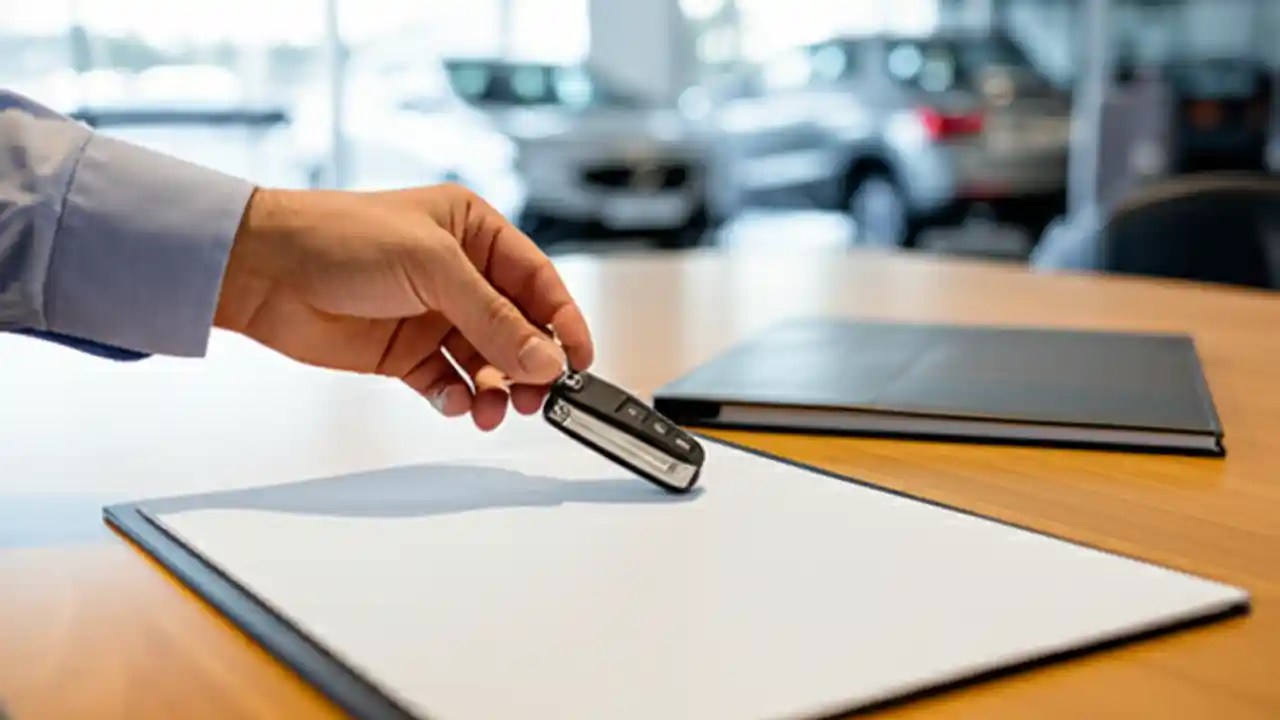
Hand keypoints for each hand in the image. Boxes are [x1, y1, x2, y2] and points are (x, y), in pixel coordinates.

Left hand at [213, 183, 593, 430]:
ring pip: (486, 362)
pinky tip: (454, 403)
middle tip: (536, 396)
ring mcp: (432, 315)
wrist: (261, 271)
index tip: (581, 362)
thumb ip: (494, 317)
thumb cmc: (338, 238)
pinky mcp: (404, 353)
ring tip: (492, 410)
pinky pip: (448, 382)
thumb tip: (545, 358)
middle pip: (518, 328)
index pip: (538, 281)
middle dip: (530, 364)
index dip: (563, 322)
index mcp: (474, 231)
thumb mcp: (432, 267)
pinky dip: (457, 398)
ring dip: (495, 389)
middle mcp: (459, 273)